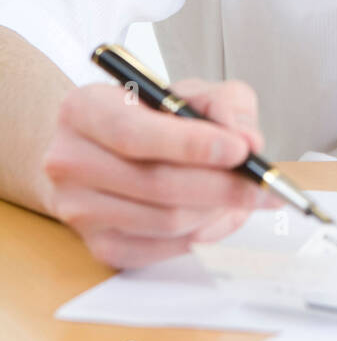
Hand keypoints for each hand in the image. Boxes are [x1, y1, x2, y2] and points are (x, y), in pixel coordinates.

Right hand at [42, 77, 283, 268]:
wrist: (106, 150)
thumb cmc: (150, 117)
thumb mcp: (189, 91)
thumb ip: (224, 104)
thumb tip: (247, 140)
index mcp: (84, 109)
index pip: (135, 134)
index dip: (192, 145)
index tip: (240, 149)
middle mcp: (70, 160)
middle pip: (155, 184)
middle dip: (221, 186)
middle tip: (262, 183)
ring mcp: (80, 209)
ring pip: (165, 221)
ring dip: (217, 211)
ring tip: (242, 195)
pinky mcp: (99, 245)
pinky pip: (163, 249)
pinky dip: (203, 234)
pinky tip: (219, 214)